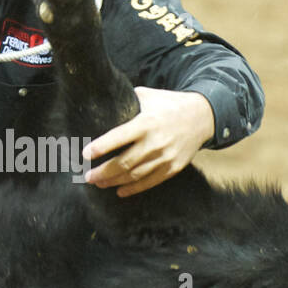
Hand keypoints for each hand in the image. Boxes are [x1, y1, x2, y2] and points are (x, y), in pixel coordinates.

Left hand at [82, 88, 214, 196]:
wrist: (203, 117)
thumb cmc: (170, 104)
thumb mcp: (149, 96)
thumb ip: (128, 100)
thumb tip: (103, 100)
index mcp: (146, 123)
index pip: (119, 136)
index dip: (100, 147)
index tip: (85, 154)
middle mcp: (155, 142)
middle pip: (124, 163)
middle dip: (102, 172)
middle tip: (87, 176)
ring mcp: (165, 157)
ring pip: (134, 175)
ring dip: (113, 181)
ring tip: (98, 182)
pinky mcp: (173, 168)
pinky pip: (150, 182)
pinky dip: (133, 188)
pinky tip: (119, 191)